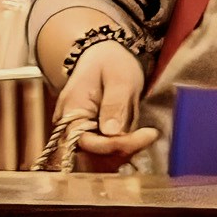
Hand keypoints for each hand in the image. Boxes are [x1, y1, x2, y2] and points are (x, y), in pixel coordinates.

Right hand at [50, 39, 157, 168]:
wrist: (107, 56)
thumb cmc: (111, 62)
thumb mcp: (119, 77)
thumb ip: (115, 104)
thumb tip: (111, 132)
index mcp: (70, 111)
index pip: (85, 142)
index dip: (114, 145)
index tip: (146, 135)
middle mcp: (69, 128)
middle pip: (89, 157)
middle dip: (120, 152)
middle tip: (147, 136)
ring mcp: (79, 135)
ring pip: (98, 160)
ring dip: (124, 153)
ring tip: (145, 135)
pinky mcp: (91, 139)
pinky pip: (104, 155)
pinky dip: (122, 151)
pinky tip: (138, 138)